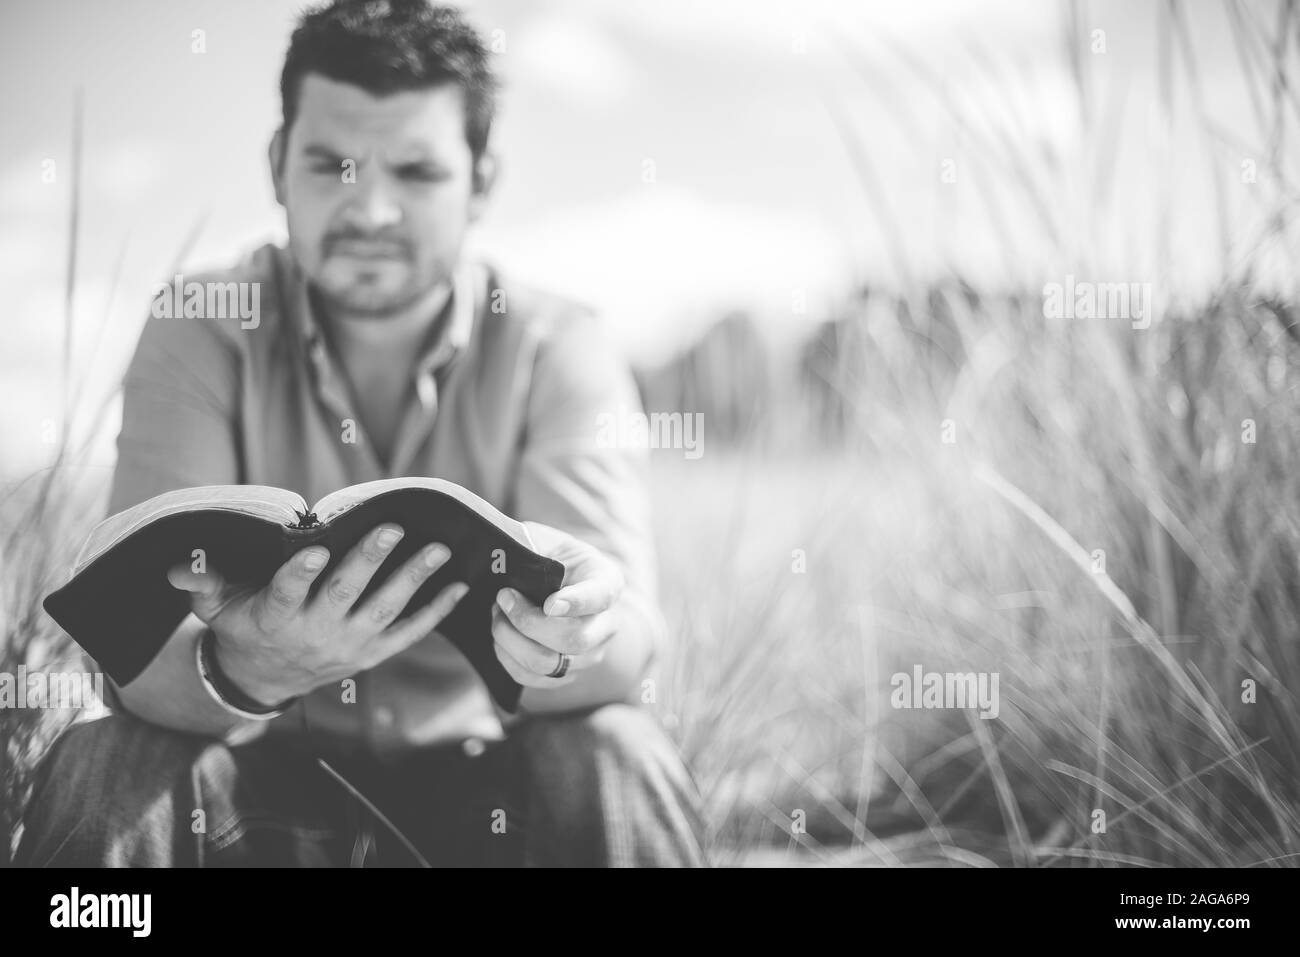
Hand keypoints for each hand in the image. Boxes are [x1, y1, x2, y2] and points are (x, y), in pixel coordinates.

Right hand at [166, 524, 468, 705]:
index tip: (312, 550)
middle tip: (393, 528)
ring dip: (413, 579)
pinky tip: (460, 587)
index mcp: (276, 617)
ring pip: (384, 609)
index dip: (299, 573)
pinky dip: (436, 612)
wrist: (265, 680)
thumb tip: (178, 567)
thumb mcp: (216, 609)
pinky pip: (409, 633)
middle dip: (370, 561)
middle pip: (345, 594)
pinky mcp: (373, 653)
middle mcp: (316, 632)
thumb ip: (203, 586)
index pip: (287, 593)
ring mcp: (349, 644)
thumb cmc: (242, 627)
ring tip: (440, 550)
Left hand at [491, 521, 623, 687]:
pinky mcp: (565, 673)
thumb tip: (491, 569)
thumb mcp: (540, 539)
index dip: (577, 603)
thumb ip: (525, 548)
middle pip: (575, 640)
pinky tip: (500, 636)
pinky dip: (508, 659)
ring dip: (512, 641)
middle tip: (503, 598)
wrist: (548, 579)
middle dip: (528, 622)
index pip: (601, 596)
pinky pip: (533, 678)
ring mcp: (588, 654)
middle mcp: (606, 623)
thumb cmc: (545, 556)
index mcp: (606, 581)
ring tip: (497, 615)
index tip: (549, 604)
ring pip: (550, 664)